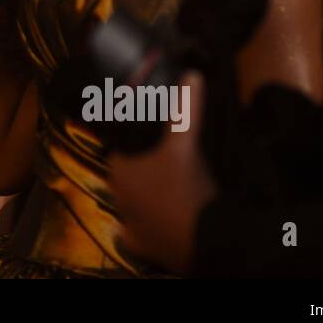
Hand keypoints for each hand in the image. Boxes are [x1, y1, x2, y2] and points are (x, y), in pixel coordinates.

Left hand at [106, 72, 215, 273]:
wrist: (205, 243)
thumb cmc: (185, 188)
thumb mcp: (186, 145)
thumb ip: (186, 110)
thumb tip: (191, 75)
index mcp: (120, 172)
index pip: (119, 150)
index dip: (134, 143)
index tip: (151, 139)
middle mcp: (118, 198)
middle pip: (127, 176)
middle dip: (142, 168)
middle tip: (165, 160)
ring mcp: (129, 225)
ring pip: (133, 203)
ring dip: (147, 196)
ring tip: (170, 186)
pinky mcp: (143, 246)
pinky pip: (141, 232)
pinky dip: (151, 225)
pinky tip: (166, 217)